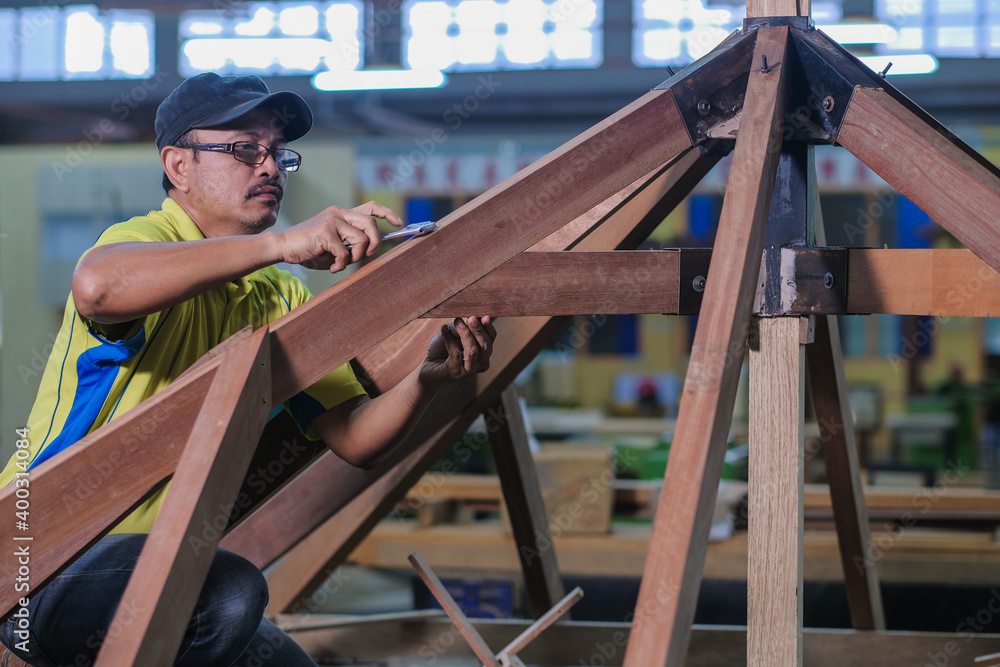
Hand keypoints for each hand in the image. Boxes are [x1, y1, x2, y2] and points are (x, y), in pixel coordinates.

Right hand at [276, 201, 402, 272]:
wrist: (282, 246)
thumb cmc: (308, 249)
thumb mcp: (334, 247)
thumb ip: (351, 246)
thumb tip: (370, 252)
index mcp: (341, 214)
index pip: (370, 207)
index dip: (387, 214)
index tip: (397, 223)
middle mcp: (338, 213)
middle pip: (371, 223)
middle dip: (375, 243)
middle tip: (365, 256)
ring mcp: (332, 221)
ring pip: (362, 239)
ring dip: (357, 257)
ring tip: (342, 263)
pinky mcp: (325, 231)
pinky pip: (345, 252)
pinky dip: (341, 264)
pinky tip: (332, 267)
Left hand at [420, 316, 496, 387]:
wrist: (429, 366)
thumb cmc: (443, 348)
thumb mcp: (456, 333)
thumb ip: (465, 326)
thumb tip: (472, 316)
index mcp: (484, 352)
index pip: (491, 337)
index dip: (488, 326)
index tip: (484, 315)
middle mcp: (481, 363)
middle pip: (485, 345)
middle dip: (478, 330)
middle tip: (471, 317)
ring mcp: (469, 370)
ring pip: (472, 351)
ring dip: (465, 334)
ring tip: (457, 321)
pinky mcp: (455, 372)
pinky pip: (455, 354)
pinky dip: (449, 339)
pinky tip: (444, 329)